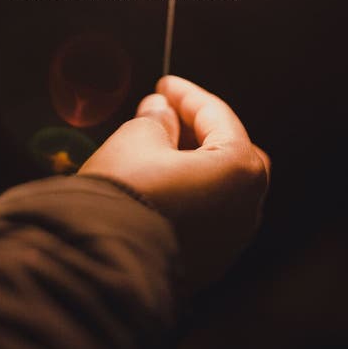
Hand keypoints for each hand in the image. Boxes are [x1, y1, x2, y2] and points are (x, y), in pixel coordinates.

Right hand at [79, 75, 269, 291]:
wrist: (100, 261)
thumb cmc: (124, 193)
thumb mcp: (136, 139)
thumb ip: (157, 119)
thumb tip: (161, 112)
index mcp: (239, 169)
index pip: (217, 116)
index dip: (187, 94)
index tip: (165, 85)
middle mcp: (247, 207)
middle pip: (232, 152)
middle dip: (202, 129)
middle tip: (170, 114)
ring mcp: (230, 240)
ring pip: (220, 187)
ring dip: (195, 162)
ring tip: (159, 145)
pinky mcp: (209, 263)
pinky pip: (207, 216)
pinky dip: (191, 192)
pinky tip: (161, 181)